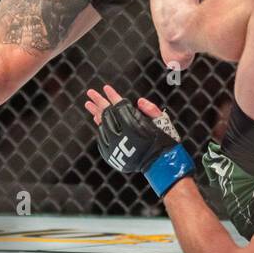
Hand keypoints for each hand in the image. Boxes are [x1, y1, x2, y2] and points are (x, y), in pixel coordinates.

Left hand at [84, 82, 191, 196]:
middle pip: (106, 114)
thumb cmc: (163, 140)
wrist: (160, 164)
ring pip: (102, 126)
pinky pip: (101, 138)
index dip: (112, 96)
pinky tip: (97, 119)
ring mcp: (114, 145)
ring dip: (96, 113)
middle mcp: (122, 135)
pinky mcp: (111, 154)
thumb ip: (151, 109)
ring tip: (89, 104)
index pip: (119, 106)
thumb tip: (138, 101)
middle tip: (90, 93)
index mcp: (134, 125)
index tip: (106, 88)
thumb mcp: (162, 121)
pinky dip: (100, 127)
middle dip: (98, 101)